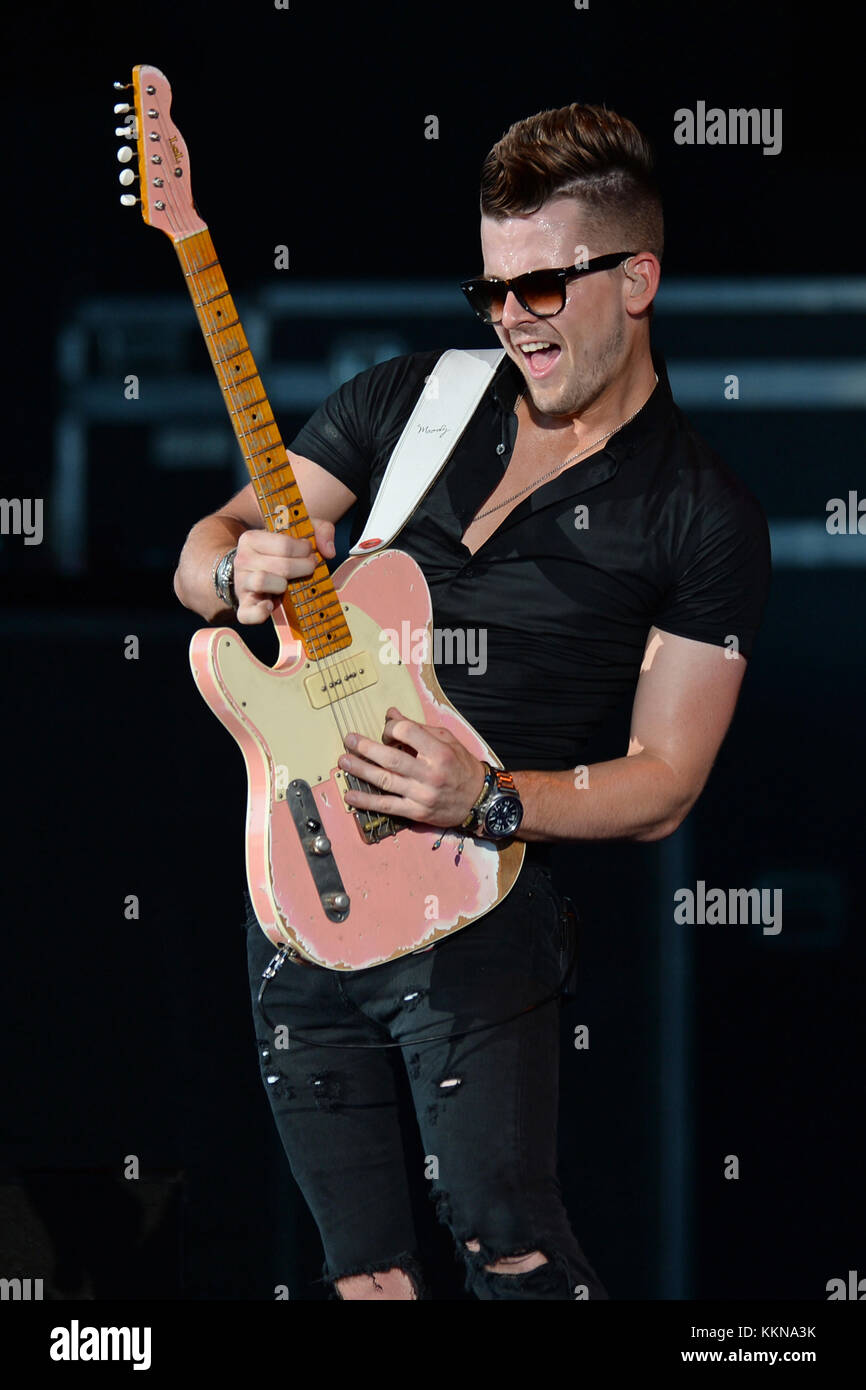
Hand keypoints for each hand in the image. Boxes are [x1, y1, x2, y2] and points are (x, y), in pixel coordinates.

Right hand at [232, 519, 335, 623]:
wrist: (253, 571)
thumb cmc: (278, 552)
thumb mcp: (297, 533)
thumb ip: (320, 531)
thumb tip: (329, 551)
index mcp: (251, 539)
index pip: (284, 544)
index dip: (304, 550)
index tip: (309, 552)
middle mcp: (242, 560)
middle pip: (281, 566)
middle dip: (303, 568)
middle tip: (308, 568)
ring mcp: (242, 584)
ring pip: (262, 581)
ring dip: (283, 585)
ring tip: (288, 584)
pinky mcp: (244, 606)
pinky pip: (248, 613)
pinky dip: (260, 612)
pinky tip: (271, 605)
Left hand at [338, 707, 486, 827]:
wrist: (479, 800)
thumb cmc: (462, 766)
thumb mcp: (447, 740)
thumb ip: (418, 728)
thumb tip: (391, 715)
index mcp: (439, 752)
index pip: (406, 733)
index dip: (390, 729)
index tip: (387, 732)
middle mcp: (429, 774)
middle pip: (391, 758)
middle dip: (365, 748)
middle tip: (349, 741)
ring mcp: (421, 795)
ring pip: (384, 781)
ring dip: (360, 770)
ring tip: (343, 762)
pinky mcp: (416, 812)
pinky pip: (387, 806)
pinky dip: (366, 801)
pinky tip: (350, 795)